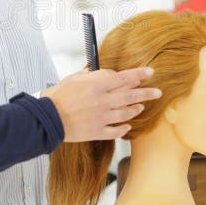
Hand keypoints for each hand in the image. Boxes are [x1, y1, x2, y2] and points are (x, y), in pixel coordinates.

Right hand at [41, 67, 160, 141]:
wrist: (47, 118)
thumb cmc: (57, 97)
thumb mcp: (74, 78)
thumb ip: (92, 75)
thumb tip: (106, 74)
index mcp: (97, 86)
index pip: (124, 78)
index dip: (139, 75)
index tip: (150, 72)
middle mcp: (103, 102)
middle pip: (131, 96)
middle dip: (147, 93)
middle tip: (157, 92)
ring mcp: (101, 118)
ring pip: (126, 114)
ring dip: (136, 109)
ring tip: (141, 107)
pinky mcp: (97, 132)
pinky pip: (116, 131)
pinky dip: (123, 128)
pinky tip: (127, 125)